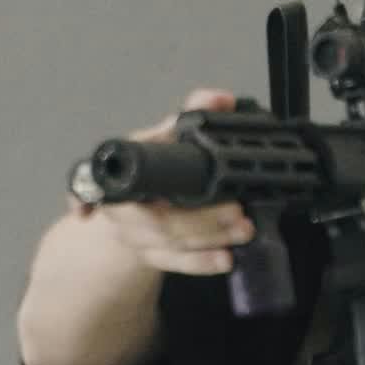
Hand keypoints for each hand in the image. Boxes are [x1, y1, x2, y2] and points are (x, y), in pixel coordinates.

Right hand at [89, 90, 257, 275]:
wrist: (126, 200)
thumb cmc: (147, 165)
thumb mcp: (165, 134)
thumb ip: (193, 111)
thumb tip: (222, 100)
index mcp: (124, 174)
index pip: (143, 182)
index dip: (170, 182)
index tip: (212, 185)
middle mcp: (122, 210)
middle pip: (160, 222)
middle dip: (203, 221)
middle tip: (239, 214)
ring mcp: (133, 236)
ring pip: (169, 246)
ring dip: (209, 240)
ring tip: (242, 232)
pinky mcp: (149, 255)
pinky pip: (174, 263)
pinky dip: (200, 263)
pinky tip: (225, 259)